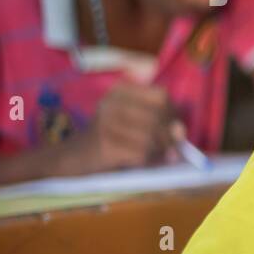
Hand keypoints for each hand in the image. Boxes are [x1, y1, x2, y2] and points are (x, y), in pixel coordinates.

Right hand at [56, 82, 183, 174]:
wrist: (72, 158)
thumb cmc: (110, 139)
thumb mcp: (133, 122)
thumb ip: (160, 122)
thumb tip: (181, 131)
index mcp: (120, 91)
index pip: (162, 96)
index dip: (173, 114)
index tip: (171, 128)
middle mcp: (112, 102)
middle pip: (159, 116)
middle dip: (169, 136)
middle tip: (168, 150)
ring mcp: (106, 123)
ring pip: (152, 136)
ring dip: (159, 151)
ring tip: (152, 156)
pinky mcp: (104, 145)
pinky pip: (141, 153)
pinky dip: (148, 161)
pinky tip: (139, 162)